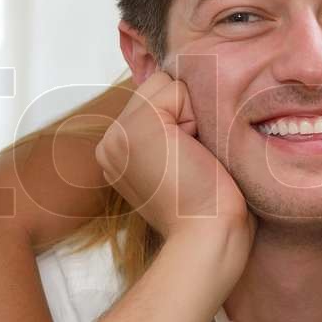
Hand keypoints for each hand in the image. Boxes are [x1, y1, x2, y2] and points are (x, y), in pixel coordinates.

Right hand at [95, 71, 251, 273]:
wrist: (209, 236)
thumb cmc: (211, 210)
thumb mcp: (184, 163)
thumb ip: (173, 131)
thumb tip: (190, 94)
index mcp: (118, 152)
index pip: (154, 99)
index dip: (185, 118)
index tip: (191, 162)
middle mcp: (110, 142)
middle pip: (160, 86)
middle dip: (188, 112)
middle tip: (195, 159)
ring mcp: (118, 133)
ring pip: (168, 84)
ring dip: (193, 113)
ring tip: (194, 156)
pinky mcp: (138, 126)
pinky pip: (178, 89)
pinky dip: (197, 115)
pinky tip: (194, 152)